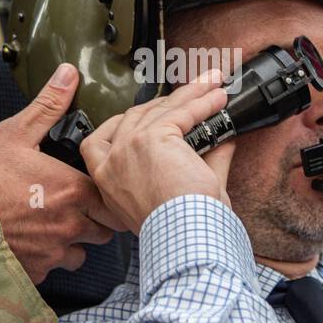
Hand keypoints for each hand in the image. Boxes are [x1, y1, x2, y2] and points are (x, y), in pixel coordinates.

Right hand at [0, 64, 123, 283]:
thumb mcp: (14, 132)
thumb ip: (48, 106)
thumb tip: (68, 74)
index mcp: (73, 190)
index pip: (112, 199)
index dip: (106, 194)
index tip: (96, 190)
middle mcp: (70, 225)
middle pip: (103, 230)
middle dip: (95, 221)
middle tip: (76, 208)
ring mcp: (52, 253)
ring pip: (80, 255)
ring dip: (72, 243)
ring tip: (50, 228)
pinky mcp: (32, 273)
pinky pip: (50, 272)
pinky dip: (44, 262)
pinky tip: (26, 246)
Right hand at [80, 71, 234, 231]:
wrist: (186, 238)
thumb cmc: (182, 229)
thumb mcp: (182, 192)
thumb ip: (200, 160)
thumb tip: (222, 137)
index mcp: (108, 182)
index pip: (100, 141)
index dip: (125, 121)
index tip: (149, 111)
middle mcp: (110, 164)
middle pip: (134, 117)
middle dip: (165, 102)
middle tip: (192, 94)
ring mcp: (127, 148)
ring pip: (159, 109)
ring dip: (190, 93)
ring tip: (214, 84)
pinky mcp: (151, 139)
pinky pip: (180, 112)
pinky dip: (203, 101)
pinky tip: (219, 97)